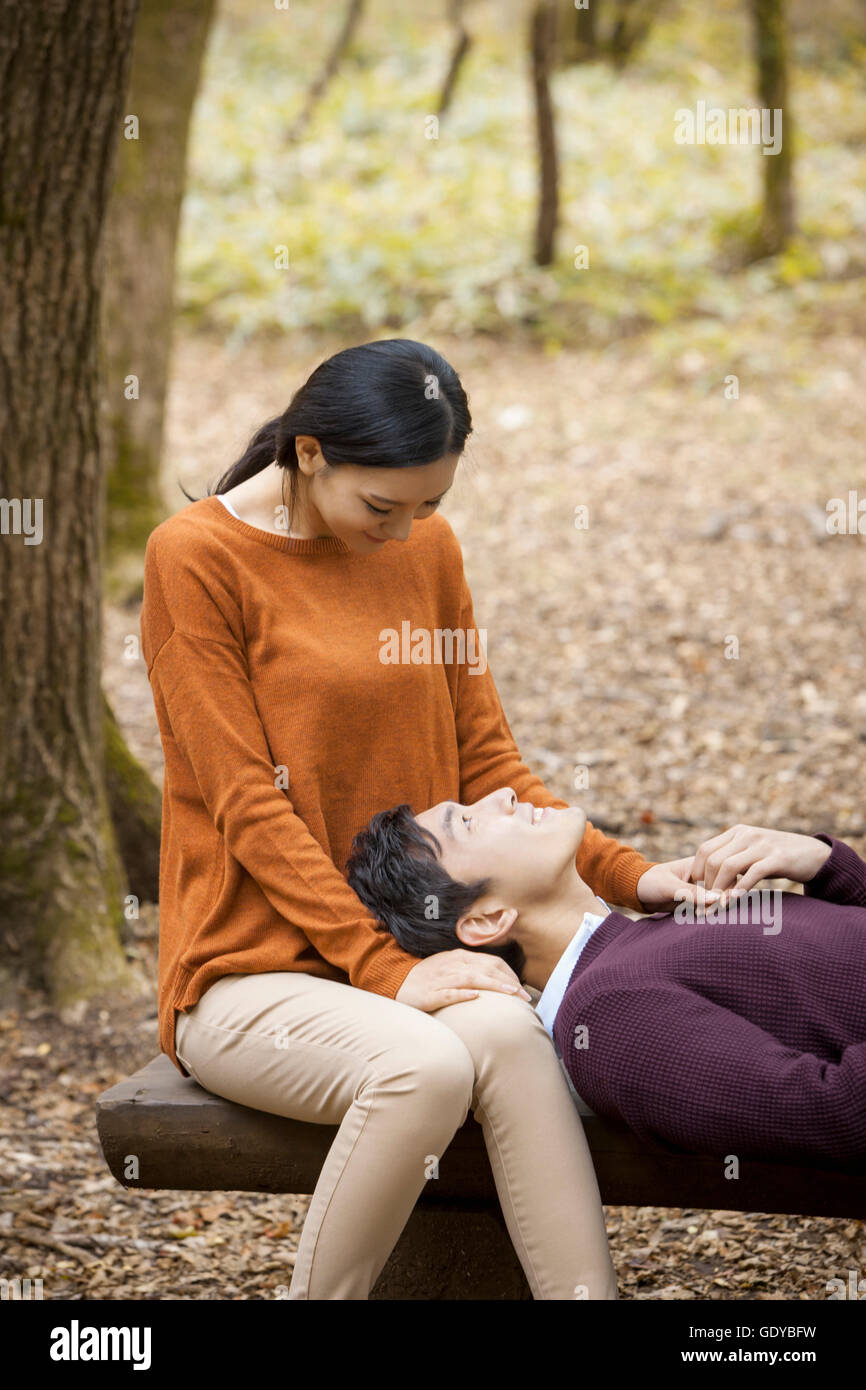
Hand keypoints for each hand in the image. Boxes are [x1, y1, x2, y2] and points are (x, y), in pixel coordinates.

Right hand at [395, 949, 531, 1011]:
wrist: (396, 980)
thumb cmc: (428, 977)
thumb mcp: (451, 967)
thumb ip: (471, 970)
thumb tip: (497, 980)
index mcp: (460, 957)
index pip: (491, 961)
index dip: (509, 974)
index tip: (521, 988)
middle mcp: (453, 964)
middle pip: (486, 969)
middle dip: (508, 982)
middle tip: (525, 996)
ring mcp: (441, 978)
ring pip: (472, 978)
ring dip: (493, 985)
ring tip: (511, 994)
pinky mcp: (430, 992)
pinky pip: (448, 992)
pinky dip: (462, 994)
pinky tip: (475, 997)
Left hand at [637, 857, 727, 911]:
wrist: (638, 892)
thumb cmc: (650, 883)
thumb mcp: (668, 887)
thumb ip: (690, 892)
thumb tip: (716, 898)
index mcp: (699, 864)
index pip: (722, 874)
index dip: (725, 889)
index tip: (720, 904)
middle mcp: (704, 876)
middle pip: (725, 887)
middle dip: (723, 901)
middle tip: (713, 912)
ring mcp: (702, 889)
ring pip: (720, 899)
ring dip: (718, 908)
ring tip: (707, 916)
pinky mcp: (698, 901)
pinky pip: (711, 907)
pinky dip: (711, 913)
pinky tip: (706, 919)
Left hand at [688, 824, 831, 895]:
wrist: (814, 854)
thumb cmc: (778, 858)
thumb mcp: (753, 853)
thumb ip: (733, 859)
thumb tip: (708, 879)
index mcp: (737, 832)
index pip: (705, 850)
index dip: (697, 872)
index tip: (696, 891)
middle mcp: (747, 835)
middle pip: (713, 859)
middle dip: (705, 884)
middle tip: (705, 903)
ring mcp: (762, 845)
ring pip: (729, 866)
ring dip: (719, 888)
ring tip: (716, 905)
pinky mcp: (777, 858)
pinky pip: (753, 874)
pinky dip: (741, 889)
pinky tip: (735, 901)